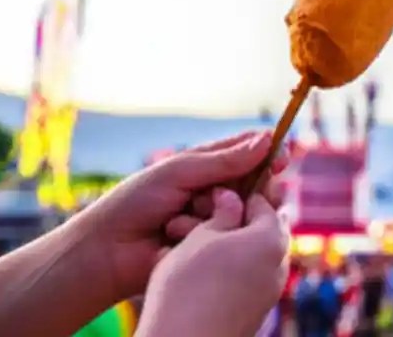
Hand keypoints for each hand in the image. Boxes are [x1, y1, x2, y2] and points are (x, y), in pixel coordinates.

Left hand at [69, 130, 288, 300]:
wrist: (109, 251)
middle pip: (255, 182)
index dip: (268, 152)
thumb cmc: (135, 203)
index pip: (247, 151)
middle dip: (254, 186)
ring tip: (199, 211)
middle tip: (243, 192)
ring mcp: (215, 219)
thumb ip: (223, 160)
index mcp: (204, 164)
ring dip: (228, 209)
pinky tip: (197, 232)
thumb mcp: (180, 171)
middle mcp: (214, 190)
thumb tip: (265, 141)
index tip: (283, 157)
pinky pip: (234, 236)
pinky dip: (218, 232)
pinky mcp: (213, 246)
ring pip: (248, 210)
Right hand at [138, 189, 289, 336]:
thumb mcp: (200, 237)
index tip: (213, 194)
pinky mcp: (256, 312)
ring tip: (189, 250)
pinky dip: (227, 273)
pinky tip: (196, 277)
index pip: (262, 202)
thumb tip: (233, 198)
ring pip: (251, 256)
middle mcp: (280, 265)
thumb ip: (222, 213)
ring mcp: (270, 292)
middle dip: (233, 223)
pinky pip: (246, 281)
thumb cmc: (188, 286)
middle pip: (260, 230)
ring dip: (227, 249)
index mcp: (271, 239)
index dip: (237, 194)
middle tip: (199, 222)